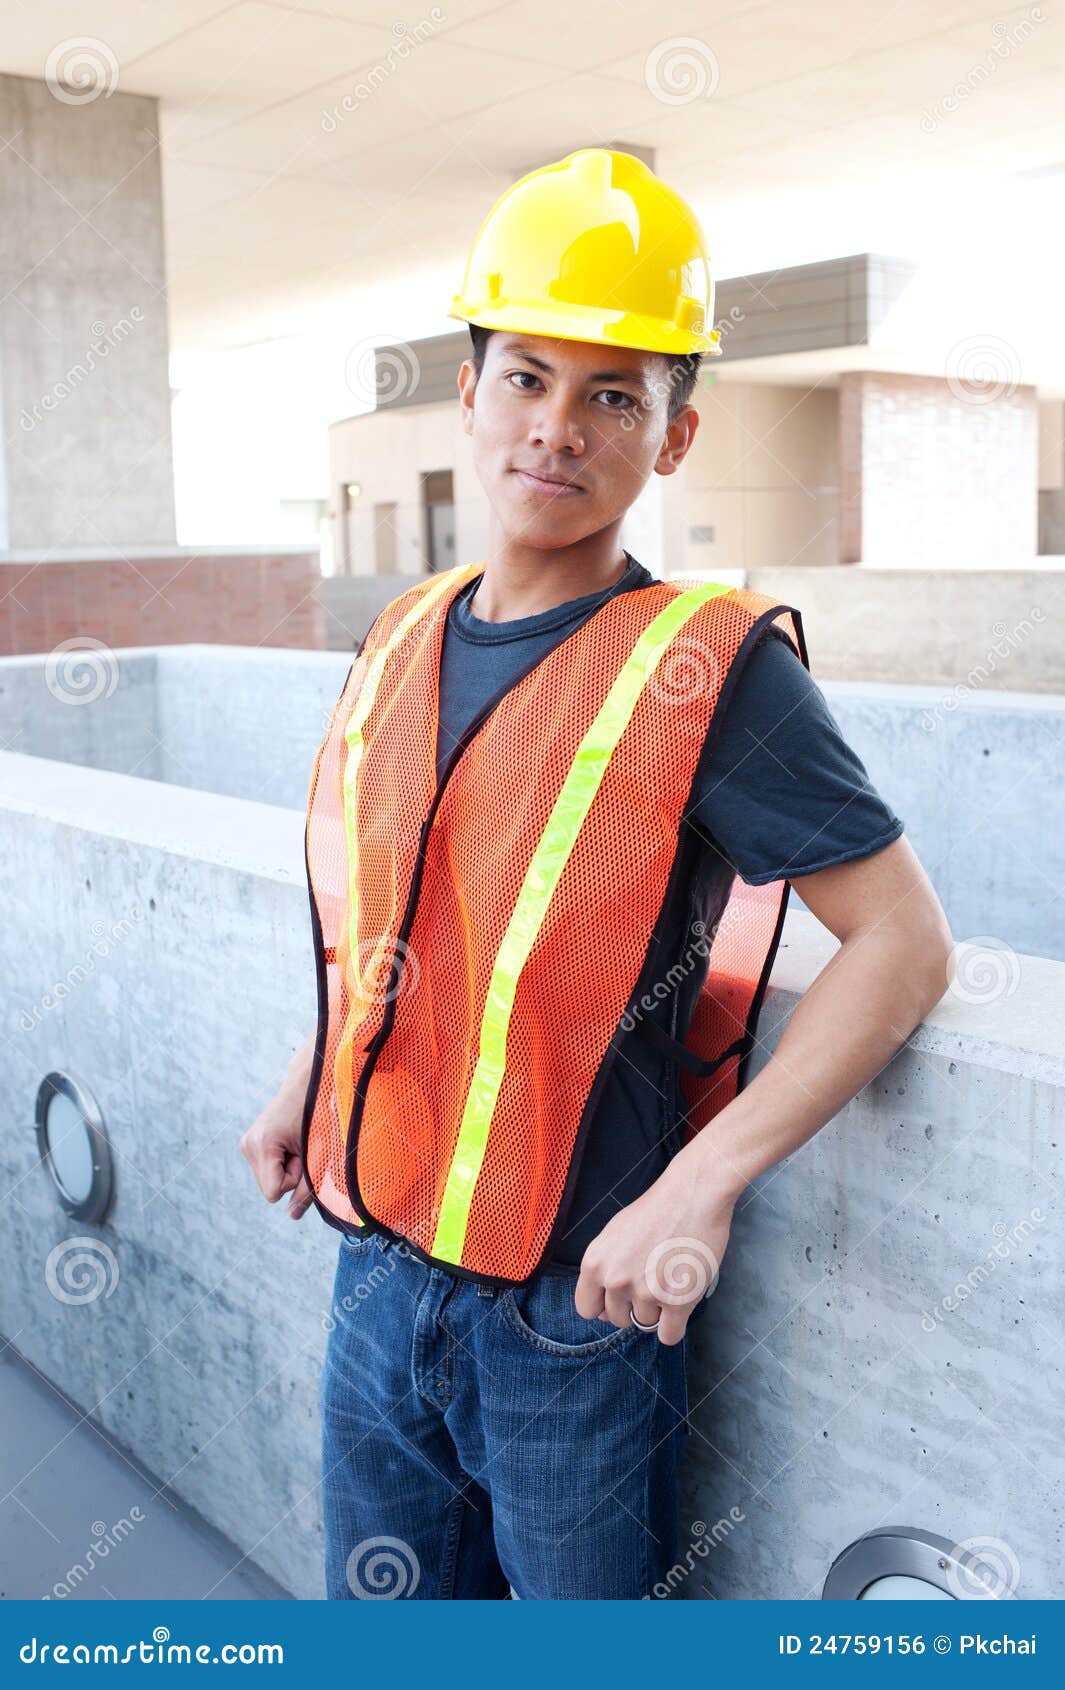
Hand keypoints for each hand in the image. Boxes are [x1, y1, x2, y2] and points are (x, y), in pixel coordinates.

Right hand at [239, 1038, 314, 1218]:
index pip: (273, 1192)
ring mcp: (247, 1143)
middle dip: (291, 1174)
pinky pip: (268, 1169)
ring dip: (287, 1167)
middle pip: (270, 1188)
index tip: (304, 1156)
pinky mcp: (250, 1142)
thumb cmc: (320, 1115)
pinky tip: (289, 1141)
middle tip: (303, 1146)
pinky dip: (281, 1161)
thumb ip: (307, 1187)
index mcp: (263, 1145)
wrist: (308, 1082)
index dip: (294, 1181)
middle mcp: (249, 1144)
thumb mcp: (320, 1154)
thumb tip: (292, 1216)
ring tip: (297, 1141)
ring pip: (269, 1180)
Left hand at [574, 1156, 734, 1344]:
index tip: (619, 1299)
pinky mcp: (677, 1301)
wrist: (693, 1195)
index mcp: (595, 1263)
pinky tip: (680, 1304)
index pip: (586, 1308)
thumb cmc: (657, 1210)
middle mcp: (616, 1280)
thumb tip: (602, 1312)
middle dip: (633, 1307)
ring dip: (659, 1310)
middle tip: (652, 1282)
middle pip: (618, 1319)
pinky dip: (674, 1327)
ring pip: (646, 1324)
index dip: (603, 1306)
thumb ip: (605, 1270)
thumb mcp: (615, 1234)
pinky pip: (669, 1336)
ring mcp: (646, 1292)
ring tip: (670, 1279)